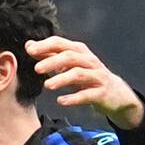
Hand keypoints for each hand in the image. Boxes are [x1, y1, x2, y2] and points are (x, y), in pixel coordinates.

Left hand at [26, 36, 144, 128]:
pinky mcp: (101, 93)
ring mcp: (96, 76)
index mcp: (79, 52)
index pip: (61, 43)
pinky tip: (61, 101)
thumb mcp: (69, 65)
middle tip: (37, 69)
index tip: (29, 50)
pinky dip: (74, 98)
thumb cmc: (88, 77)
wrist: (115, 94)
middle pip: (70, 56)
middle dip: (52, 61)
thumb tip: (29, 45)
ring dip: (62, 79)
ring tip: (47, 85)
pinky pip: (87, 94)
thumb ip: (50, 55)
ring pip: (79, 74)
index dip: (45, 45)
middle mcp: (89, 61)